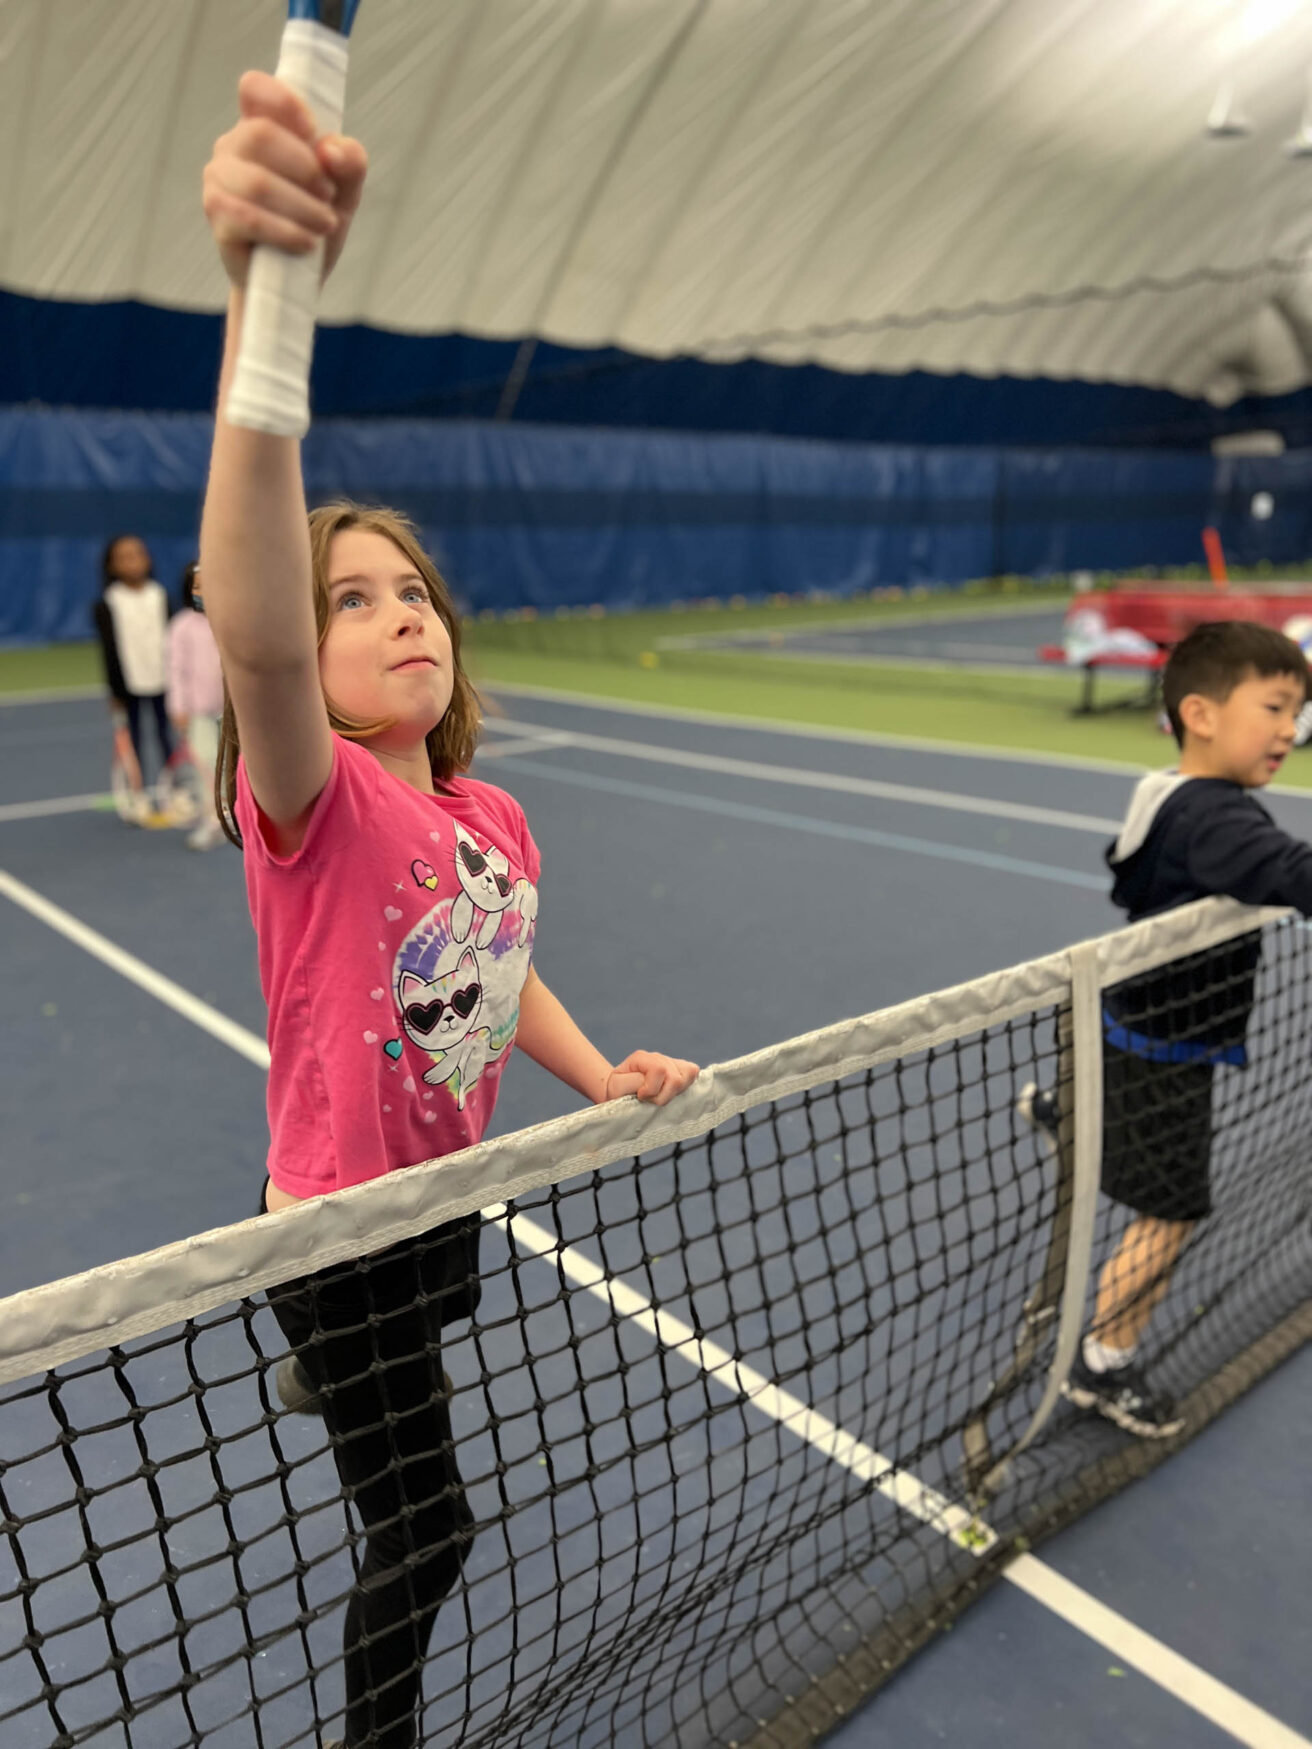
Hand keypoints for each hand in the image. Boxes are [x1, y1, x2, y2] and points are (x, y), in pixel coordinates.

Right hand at [202, 71, 366, 288]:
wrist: (294, 283)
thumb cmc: (315, 226)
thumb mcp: (344, 192)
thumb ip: (350, 163)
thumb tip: (331, 150)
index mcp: (260, 126)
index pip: (255, 89)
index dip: (284, 103)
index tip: (313, 131)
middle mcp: (232, 147)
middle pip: (260, 134)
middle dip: (305, 167)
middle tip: (328, 196)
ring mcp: (219, 180)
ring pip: (258, 181)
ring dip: (302, 206)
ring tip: (325, 225)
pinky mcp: (217, 216)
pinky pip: (249, 217)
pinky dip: (286, 232)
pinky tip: (306, 244)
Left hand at [603, 1051, 699, 1106]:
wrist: (620, 1090)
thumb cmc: (617, 1090)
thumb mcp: (617, 1088)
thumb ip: (633, 1084)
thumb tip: (650, 1084)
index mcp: (642, 1058)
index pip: (659, 1070)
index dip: (651, 1089)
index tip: (641, 1097)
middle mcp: (659, 1057)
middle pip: (676, 1077)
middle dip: (663, 1096)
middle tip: (650, 1100)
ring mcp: (671, 1062)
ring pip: (689, 1074)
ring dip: (675, 1092)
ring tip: (661, 1096)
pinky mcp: (681, 1070)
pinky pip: (694, 1073)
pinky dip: (687, 1085)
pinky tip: (673, 1093)